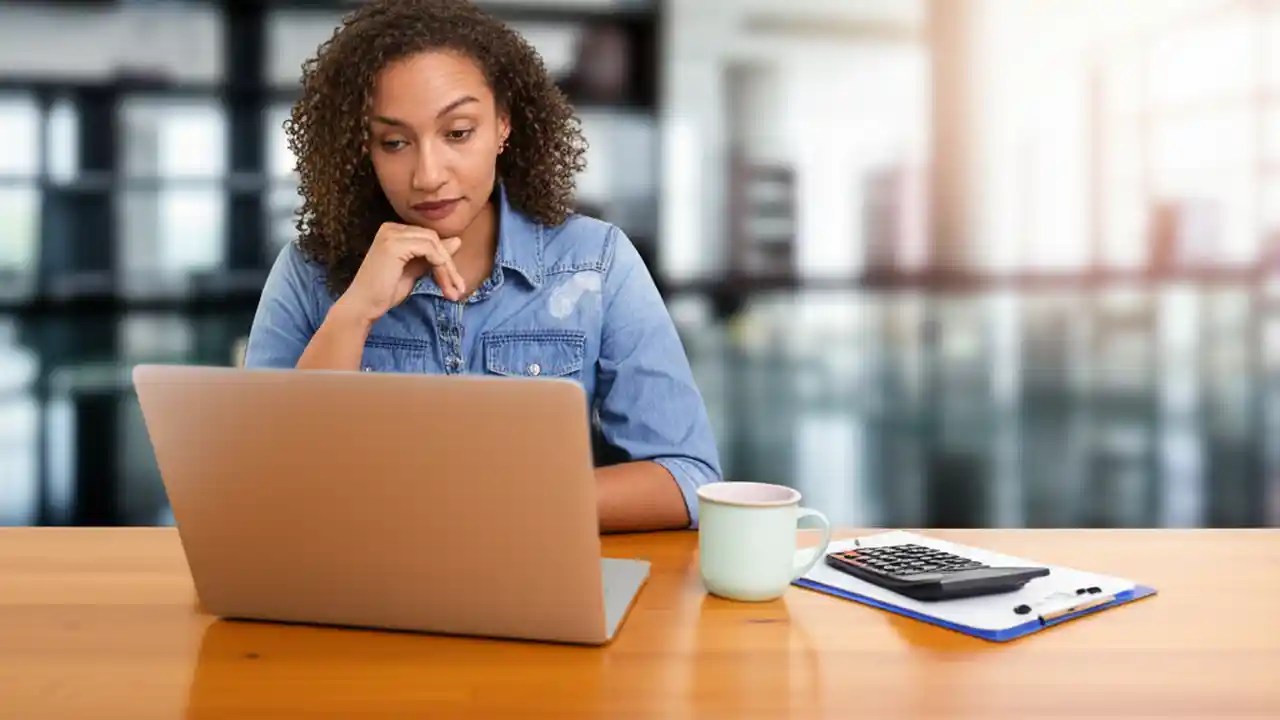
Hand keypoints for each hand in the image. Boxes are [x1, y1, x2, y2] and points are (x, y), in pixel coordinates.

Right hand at [336, 222, 466, 321]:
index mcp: (394, 231)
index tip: (456, 284)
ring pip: (434, 244)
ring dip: (447, 269)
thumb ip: (431, 256)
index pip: (429, 238)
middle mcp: (391, 227)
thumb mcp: (414, 271)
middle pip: (434, 239)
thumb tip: (457, 240)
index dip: (445, 260)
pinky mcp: (395, 244)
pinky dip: (441, 267)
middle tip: (459, 290)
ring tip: (453, 291)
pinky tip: (443, 284)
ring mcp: (391, 234)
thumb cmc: (384, 292)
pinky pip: (429, 249)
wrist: (364, 306)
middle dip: (449, 266)